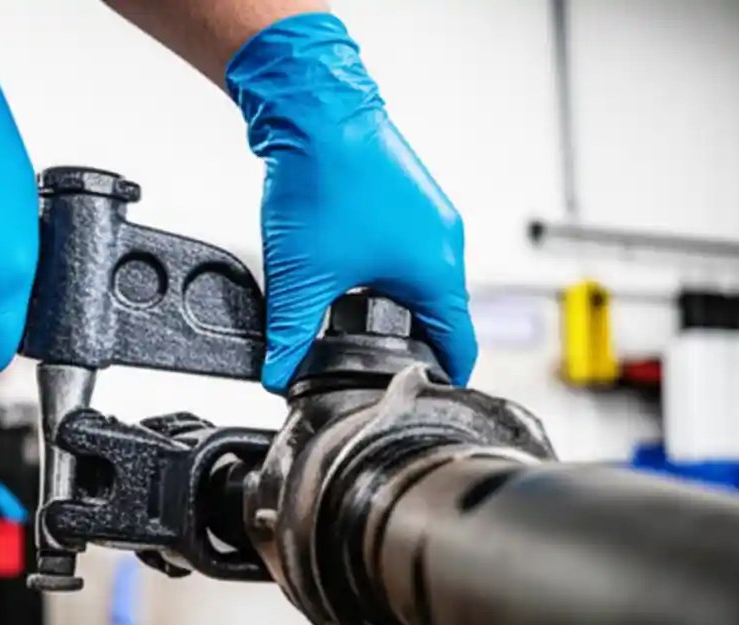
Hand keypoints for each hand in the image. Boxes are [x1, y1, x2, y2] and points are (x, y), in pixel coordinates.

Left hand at [227, 13, 476, 391]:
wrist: (315, 110)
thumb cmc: (324, 180)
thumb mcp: (301, 278)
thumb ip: (290, 336)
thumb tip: (279, 374)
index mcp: (438, 271)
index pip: (458, 345)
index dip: (441, 379)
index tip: (422, 400)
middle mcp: (445, 243)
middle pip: (439, 316)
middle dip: (406, 344)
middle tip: (375, 371)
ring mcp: (430, 217)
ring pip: (420, 282)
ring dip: (393, 307)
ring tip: (355, 329)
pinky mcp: (409, 199)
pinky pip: (407, 251)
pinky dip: (385, 274)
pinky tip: (350, 279)